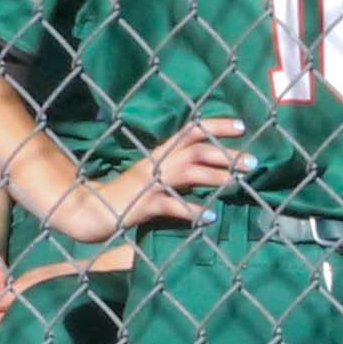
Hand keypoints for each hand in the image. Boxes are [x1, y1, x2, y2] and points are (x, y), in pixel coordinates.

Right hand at [32, 115, 247, 242]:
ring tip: (236, 183)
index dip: (215, 126)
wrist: (88, 212)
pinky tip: (210, 217)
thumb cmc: (126, 196)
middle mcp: (155, 165)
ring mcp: (149, 185)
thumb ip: (178, 170)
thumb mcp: (151, 176)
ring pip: (186, 174)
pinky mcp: (143, 206)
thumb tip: (213, 170)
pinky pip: (171, 207)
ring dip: (214, 177)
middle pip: (194, 151)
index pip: (190, 131)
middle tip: (253, 162)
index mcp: (159, 155)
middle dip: (225, 155)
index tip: (242, 126)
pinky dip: (192, 212)